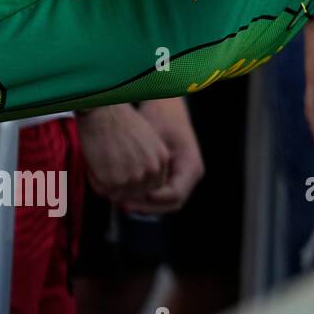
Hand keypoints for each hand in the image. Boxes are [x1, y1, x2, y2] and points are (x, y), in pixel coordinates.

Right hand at [77, 103, 169, 201]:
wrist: (104, 112)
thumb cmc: (121, 121)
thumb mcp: (147, 139)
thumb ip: (148, 160)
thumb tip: (140, 179)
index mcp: (161, 159)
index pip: (154, 186)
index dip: (139, 186)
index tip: (126, 180)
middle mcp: (150, 171)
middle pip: (138, 193)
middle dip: (123, 189)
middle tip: (108, 176)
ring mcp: (132, 178)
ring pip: (119, 195)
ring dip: (108, 186)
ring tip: (99, 168)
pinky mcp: (113, 181)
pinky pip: (102, 191)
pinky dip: (95, 182)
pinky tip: (92, 167)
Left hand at [124, 98, 204, 213]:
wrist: (166, 106)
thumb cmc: (159, 118)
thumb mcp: (153, 138)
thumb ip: (146, 162)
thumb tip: (133, 186)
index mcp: (190, 165)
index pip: (175, 195)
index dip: (153, 202)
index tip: (130, 199)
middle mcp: (191, 174)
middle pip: (172, 204)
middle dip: (147, 208)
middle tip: (122, 205)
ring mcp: (184, 176)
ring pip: (167, 203)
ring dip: (145, 206)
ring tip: (121, 202)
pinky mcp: (174, 175)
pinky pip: (162, 194)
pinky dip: (145, 198)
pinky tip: (126, 194)